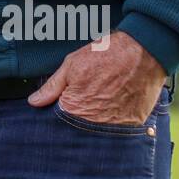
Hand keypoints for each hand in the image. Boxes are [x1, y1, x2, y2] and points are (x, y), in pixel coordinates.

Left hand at [26, 30, 166, 124]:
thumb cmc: (105, 55)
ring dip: (99, 116)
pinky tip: (118, 98)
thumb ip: (52, 86)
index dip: (62, 108)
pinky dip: (117, 115)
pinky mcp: (133, 123)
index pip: (60, 119)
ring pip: (100, 128)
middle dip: (81, 113)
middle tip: (91, 93)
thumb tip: (33, 102)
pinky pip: (120, 126)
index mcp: (75, 109)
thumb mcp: (72, 64)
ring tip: (106, 93)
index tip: (68, 98)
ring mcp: (115, 125)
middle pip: (80, 125)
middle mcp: (95, 122)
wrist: (144, 51)